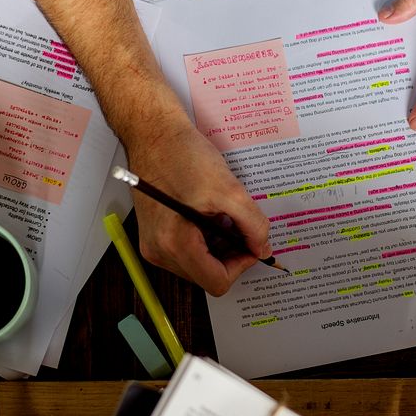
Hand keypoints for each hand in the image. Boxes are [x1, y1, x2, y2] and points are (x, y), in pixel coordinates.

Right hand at [127, 113, 270, 295]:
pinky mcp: (154, 234)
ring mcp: (154, 244)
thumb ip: (252, 225)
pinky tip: (208, 214)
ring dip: (217, 246)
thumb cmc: (183, 155)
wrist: (154, 133)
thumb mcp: (229, 190)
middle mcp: (159, 252)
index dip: (241, 265)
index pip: (217, 282)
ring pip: (198, 264)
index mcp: (174, 245)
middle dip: (230, 255)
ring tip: (222, 215)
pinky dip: (204, 239)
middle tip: (240, 225)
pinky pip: (186, 250)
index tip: (251, 242)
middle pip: (207, 276)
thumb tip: (261, 248)